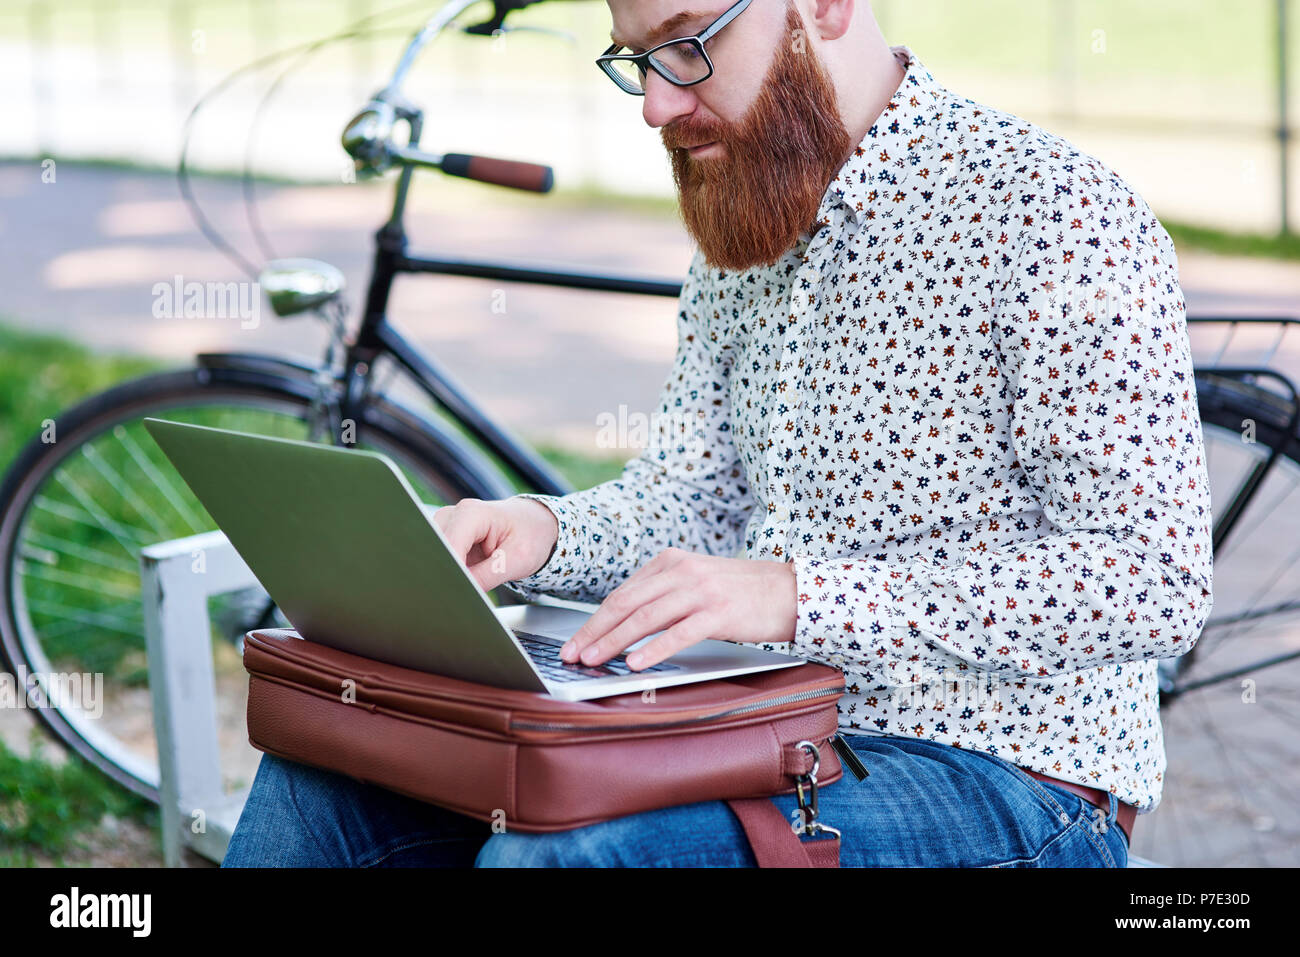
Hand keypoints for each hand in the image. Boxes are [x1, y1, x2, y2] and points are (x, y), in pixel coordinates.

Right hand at [429, 496, 557, 591]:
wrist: (534, 525)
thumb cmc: (530, 535)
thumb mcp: (517, 560)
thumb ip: (485, 578)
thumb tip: (460, 594)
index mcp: (471, 513)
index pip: (448, 547)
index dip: (452, 573)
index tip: (461, 593)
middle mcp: (453, 515)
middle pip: (435, 550)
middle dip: (447, 574)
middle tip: (467, 591)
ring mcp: (446, 525)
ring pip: (433, 557)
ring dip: (448, 574)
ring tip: (474, 581)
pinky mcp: (445, 537)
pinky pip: (438, 559)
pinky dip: (450, 572)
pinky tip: (468, 577)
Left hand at [559, 548, 796, 670]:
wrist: (787, 591)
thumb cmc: (739, 593)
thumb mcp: (695, 582)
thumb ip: (662, 595)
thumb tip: (622, 624)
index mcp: (670, 561)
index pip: (623, 593)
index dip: (594, 620)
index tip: (575, 641)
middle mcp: (681, 571)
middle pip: (626, 603)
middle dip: (594, 631)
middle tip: (572, 654)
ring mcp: (700, 591)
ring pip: (645, 618)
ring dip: (614, 641)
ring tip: (594, 660)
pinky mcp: (719, 612)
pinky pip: (678, 633)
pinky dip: (653, 649)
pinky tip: (635, 662)